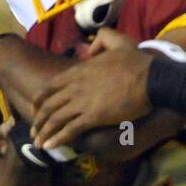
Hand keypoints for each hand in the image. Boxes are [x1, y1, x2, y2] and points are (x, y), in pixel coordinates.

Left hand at [32, 28, 153, 149]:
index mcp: (78, 71)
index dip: (41, 100)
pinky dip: (58, 139)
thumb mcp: (117, 41)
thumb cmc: (137, 62)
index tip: (37, 109)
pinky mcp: (93, 117)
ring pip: (55, 119)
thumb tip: (90, 49)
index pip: (51, 86)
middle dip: (39, 120)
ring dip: (44, 132)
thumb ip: (101, 39)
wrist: (150, 78)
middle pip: (49, 105)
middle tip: (35, 131)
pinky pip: (70, 129)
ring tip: (39, 143)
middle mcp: (75, 87)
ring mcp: (82, 102)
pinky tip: (50, 146)